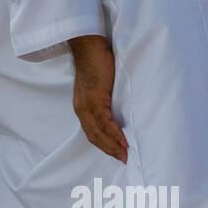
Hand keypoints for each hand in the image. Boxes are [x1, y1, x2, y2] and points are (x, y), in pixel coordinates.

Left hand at [69, 35, 128, 162]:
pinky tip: (123, 140)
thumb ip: (105, 102)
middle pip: (94, 136)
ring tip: (126, 154)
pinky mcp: (94, 98)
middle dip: (109, 150)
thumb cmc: (98, 65)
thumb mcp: (101, 88)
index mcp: (83, 108)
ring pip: (99, 131)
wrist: (90, 47)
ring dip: (113, 145)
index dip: (104, 146)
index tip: (116, 155)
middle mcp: (82, 109)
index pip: (92, 133)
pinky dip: (114, 133)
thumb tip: (119, 113)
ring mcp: (87, 104)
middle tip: (124, 160)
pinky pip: (104, 121)